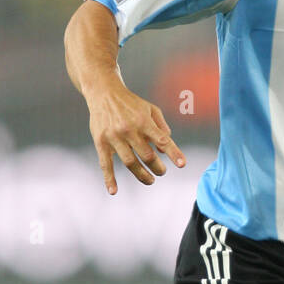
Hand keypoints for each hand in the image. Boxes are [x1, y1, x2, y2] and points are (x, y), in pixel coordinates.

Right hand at [86, 78, 184, 193]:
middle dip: (158, 168)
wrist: (103, 92)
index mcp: (143, 121)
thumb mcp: (150, 108)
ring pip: (130, 163)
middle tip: (162, 172)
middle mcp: (129, 130)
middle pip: (147, 156)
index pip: (162, 140)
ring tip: (151, 181)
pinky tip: (114, 191)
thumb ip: (161, 126)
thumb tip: (166, 146)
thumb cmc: (130, 102)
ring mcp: (114, 137)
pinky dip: (109, 178)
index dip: (173, 153)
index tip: (182, 165)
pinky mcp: (101, 142)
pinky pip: (105, 164)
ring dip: (142, 175)